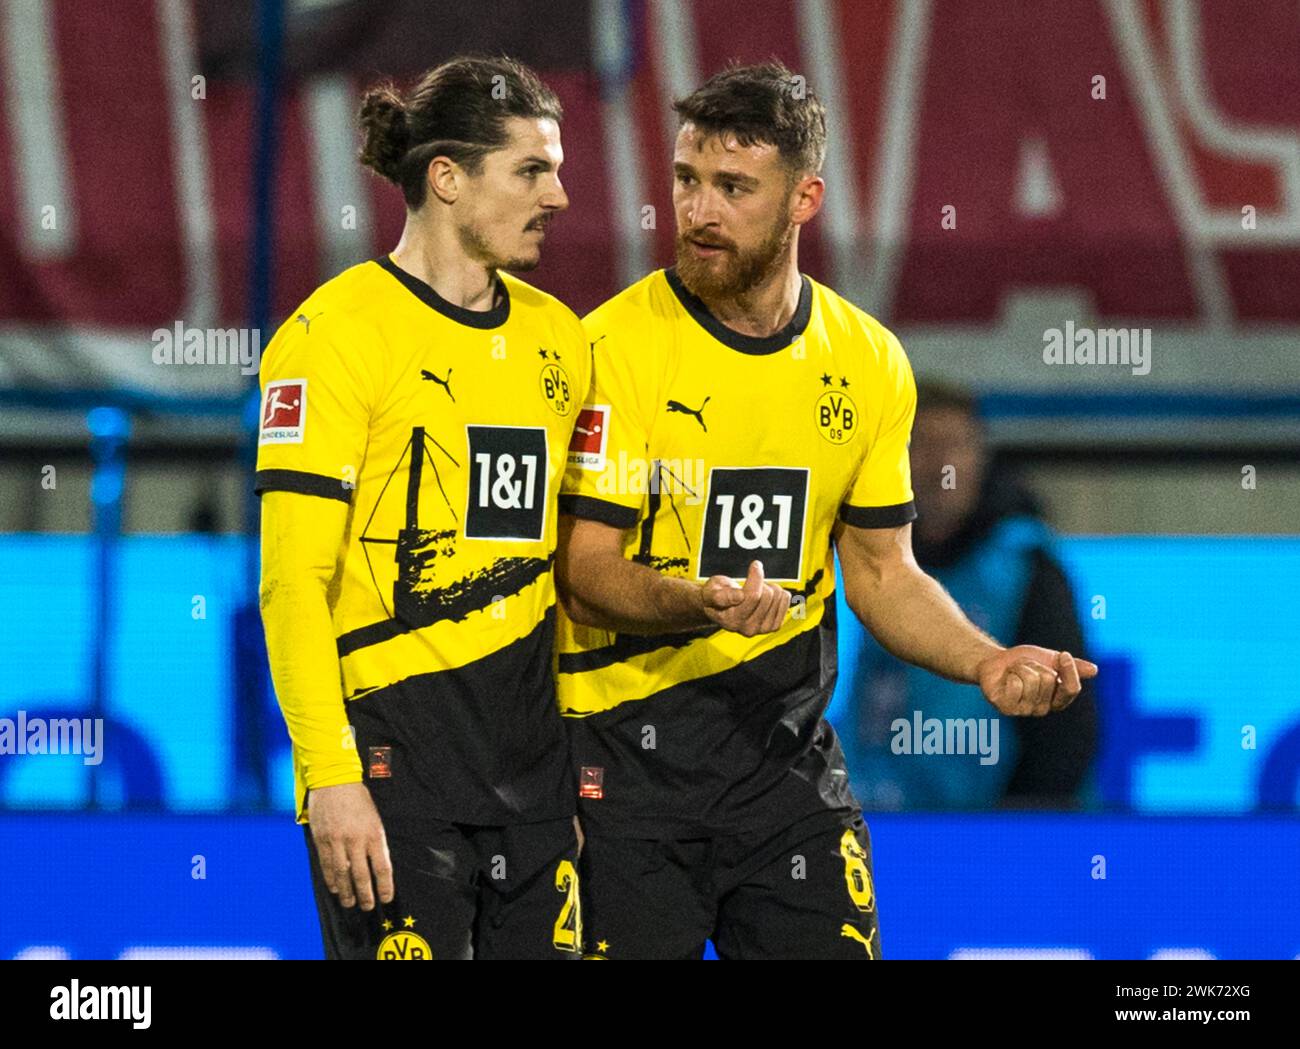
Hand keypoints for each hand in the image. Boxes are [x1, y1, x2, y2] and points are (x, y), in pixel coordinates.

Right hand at [308, 782, 394, 910]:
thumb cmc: (358, 798)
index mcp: (374, 834)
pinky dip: (331, 879)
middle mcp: (356, 840)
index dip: (385, 886)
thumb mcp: (374, 818)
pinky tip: (335, 888)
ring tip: (350, 903)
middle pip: (362, 876)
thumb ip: (375, 841)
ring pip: (343, 874)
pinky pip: (327, 865)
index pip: (383, 867)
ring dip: (347, 892)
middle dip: (366, 895)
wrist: (334, 780)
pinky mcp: (322, 840)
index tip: (387, 897)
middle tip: (368, 906)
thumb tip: (376, 865)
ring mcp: (338, 841)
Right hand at [701, 559, 790, 636]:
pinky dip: (778, 593)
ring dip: (768, 588)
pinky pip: (786, 599)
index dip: (756, 576)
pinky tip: (766, 596)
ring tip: (756, 590)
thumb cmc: (715, 596)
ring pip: (778, 596)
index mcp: (732, 621)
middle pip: (767, 595)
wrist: (721, 608)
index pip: (753, 596)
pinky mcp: (774, 626)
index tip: (755, 564)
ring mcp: (763, 629)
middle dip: (760, 583)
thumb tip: (739, 597)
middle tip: (750, 583)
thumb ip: (720, 596)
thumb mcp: (710, 592)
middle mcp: (748, 629)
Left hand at [977, 646, 1097, 716]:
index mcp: (1056, 700)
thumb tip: (1095, 670)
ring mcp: (1024, 711)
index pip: (1071, 689)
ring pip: (1031, 680)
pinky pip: (1016, 685)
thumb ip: (1071, 666)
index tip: (1063, 654)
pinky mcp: (1007, 708)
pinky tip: (1005, 679)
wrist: (994, 661)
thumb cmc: (1023, 662)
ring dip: (1021, 668)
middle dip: (1035, 665)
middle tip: (1025, 667)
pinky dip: (1010, 674)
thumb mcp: (1050, 660)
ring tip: (1014, 672)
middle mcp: (1042, 709)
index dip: (1069, 670)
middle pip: (1048, 680)